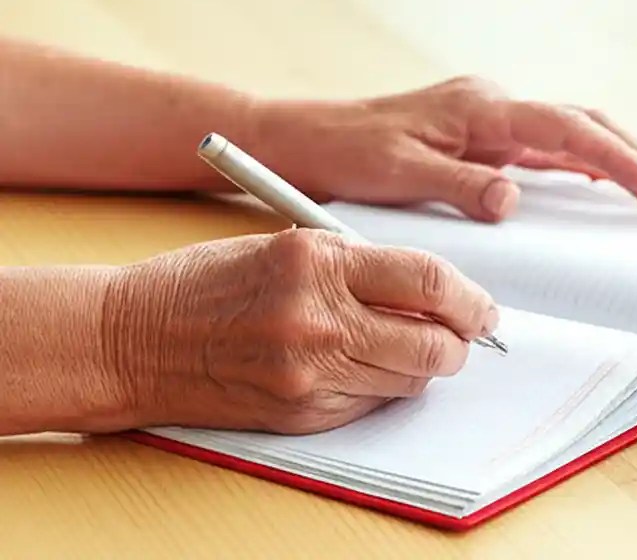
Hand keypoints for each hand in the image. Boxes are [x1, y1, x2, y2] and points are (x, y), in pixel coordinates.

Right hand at [101, 228, 496, 433]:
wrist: (132, 338)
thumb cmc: (208, 283)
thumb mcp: (289, 248)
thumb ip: (361, 268)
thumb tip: (435, 295)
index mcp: (318, 262)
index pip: (428, 281)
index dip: (469, 298)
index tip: (481, 307)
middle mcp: (317, 318)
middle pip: (434, 342)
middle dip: (459, 341)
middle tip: (460, 334)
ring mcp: (308, 372)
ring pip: (409, 379)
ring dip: (421, 366)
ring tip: (398, 347)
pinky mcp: (300, 412)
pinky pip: (371, 404)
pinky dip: (379, 387)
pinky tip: (355, 367)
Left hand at [248, 76, 636, 221]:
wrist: (303, 137)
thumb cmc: (345, 152)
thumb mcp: (397, 175)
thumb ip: (460, 186)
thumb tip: (514, 199)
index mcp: (481, 109)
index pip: (570, 133)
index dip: (623, 161)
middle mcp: (495, 105)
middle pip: (588, 125)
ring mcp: (492, 117)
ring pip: (577, 132)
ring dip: (627, 156)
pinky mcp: (485, 134)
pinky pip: (553, 145)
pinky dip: (592, 162)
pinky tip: (614, 177)